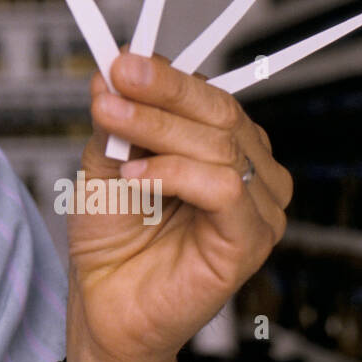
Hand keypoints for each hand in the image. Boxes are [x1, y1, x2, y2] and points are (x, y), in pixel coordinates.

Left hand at [64, 50, 292, 361]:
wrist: (104, 300)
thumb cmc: (112, 236)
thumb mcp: (105, 159)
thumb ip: (115, 116)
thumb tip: (114, 69)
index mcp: (221, 144)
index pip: (208, 94)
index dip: (166, 73)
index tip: (121, 60)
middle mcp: (248, 170)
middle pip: (219, 111)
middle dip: (161, 91)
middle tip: (116, 79)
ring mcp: (257, 206)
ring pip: (219, 144)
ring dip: (155, 129)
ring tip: (110, 130)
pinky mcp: (251, 240)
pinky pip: (223, 188)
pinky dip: (173, 173)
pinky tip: (135, 178)